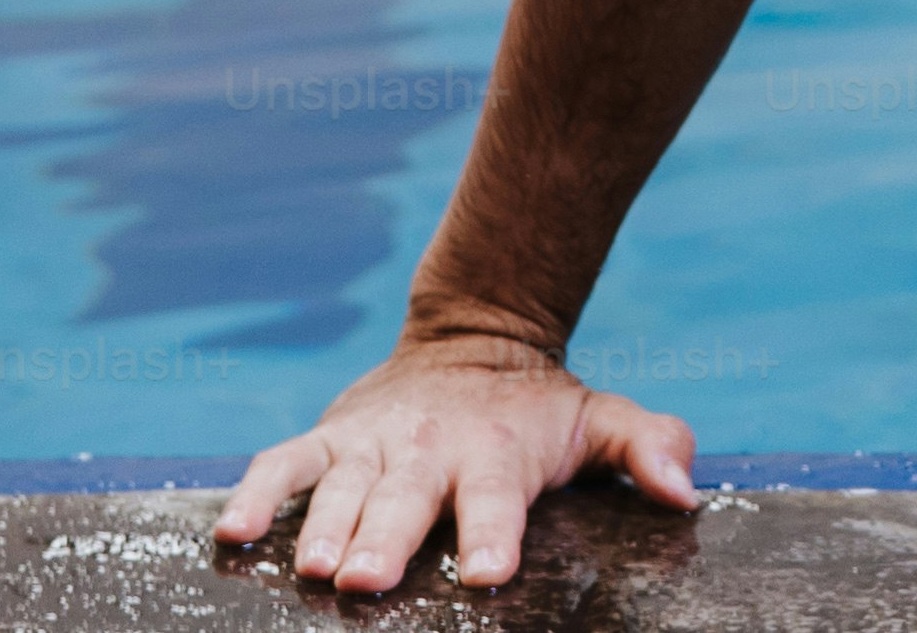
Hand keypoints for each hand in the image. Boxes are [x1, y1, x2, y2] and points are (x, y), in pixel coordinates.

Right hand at [213, 319, 696, 595]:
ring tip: (310, 564)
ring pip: (343, 485)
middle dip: (385, 540)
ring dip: (323, 524)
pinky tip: (232, 533)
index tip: (487, 572)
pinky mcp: (331, 437)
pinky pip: (285, 463)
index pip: (496, 499)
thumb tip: (684, 490)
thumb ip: (646, 446)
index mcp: (496, 453)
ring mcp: (374, 442)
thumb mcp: (597, 419)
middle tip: (363, 580)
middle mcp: (430, 449)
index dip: (492, 534)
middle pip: (406, 500)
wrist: (476, 335)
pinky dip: (257, 493)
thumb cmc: (537, 409)